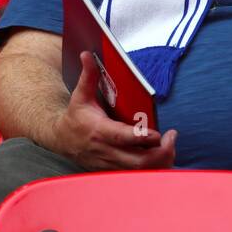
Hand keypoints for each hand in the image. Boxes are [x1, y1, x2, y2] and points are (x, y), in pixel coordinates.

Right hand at [49, 51, 177, 169]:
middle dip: (159, 153)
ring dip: (160, 162)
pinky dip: (153, 170)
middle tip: (171, 138)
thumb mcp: (80, 96)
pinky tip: (162, 156)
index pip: (122, 138)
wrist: (60, 140)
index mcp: (99, 132)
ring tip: (170, 146)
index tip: (157, 133)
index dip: (141, 138)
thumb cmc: (75, 117)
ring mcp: (111, 166)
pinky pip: (138, 177)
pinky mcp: (114, 173)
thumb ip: (88, 76)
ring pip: (141, 173)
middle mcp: (106, 152)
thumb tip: (87, 54)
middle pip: (138, 161)